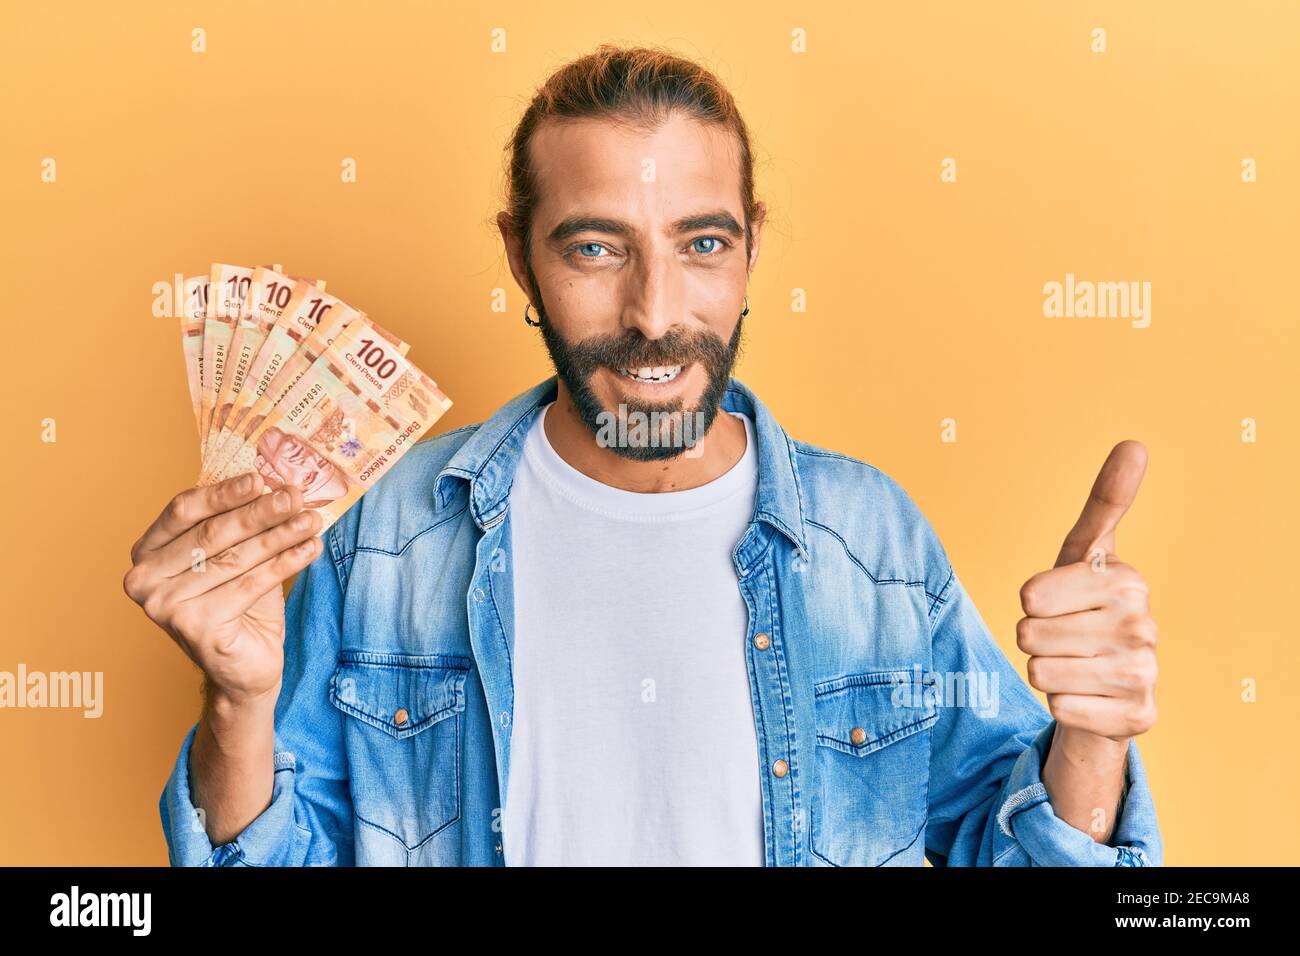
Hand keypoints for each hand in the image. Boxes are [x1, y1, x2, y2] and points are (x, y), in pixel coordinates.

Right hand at [122, 471, 323, 705]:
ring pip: (234, 558)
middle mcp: (144, 579)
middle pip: (211, 533)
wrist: (246, 668)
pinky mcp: (194, 626)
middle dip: (260, 511)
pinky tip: (310, 549)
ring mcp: (164, 606)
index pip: (184, 510)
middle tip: (296, 496)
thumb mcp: (237, 556)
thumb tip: (275, 482)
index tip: (261, 478)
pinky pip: (249, 584)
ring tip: (312, 520)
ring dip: (279, 535)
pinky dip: (285, 564)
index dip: (224, 493)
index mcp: (147, 553)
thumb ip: (242, 522)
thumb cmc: (240, 607)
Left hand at [1016, 441, 1157, 751]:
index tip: (1060, 599)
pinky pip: (1061, 708)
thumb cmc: (1087, 605)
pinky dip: (1063, 705)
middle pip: (1030, 634)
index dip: (1032, 601)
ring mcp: (1145, 673)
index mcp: (1125, 579)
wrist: (1111, 682)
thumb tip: (1135, 443)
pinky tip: (1088, 696)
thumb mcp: (1087, 551)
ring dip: (1047, 672)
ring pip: (1041, 672)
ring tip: (1076, 664)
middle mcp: (1143, 624)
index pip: (1030, 594)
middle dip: (1036, 639)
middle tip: (1065, 637)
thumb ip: (1106, 499)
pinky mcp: (1138, 716)